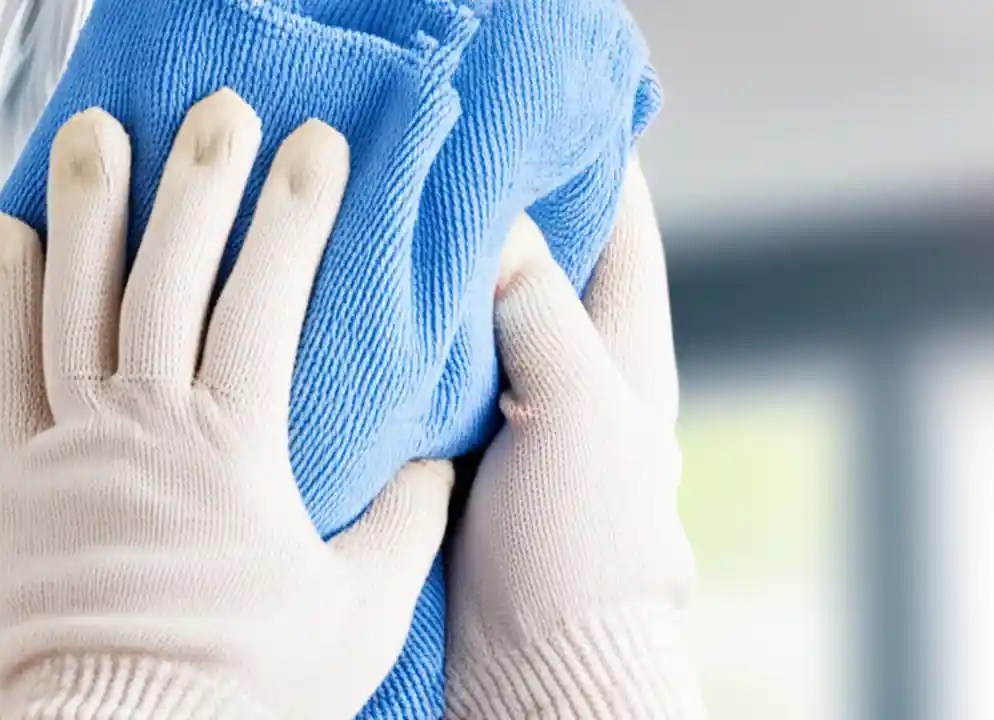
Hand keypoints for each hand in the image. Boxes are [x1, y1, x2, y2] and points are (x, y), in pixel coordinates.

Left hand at [0, 89, 451, 719]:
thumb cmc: (253, 685)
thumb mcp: (361, 609)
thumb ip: (407, 524)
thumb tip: (437, 461)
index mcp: (234, 447)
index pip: (266, 302)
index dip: (294, 217)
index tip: (316, 147)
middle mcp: (146, 428)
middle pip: (168, 280)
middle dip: (199, 186)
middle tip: (221, 111)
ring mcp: (72, 448)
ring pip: (75, 306)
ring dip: (88, 211)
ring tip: (94, 132)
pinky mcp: (21, 480)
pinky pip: (2, 373)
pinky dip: (0, 299)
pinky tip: (4, 235)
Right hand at [446, 161, 706, 717]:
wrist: (538, 666)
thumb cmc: (583, 546)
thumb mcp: (575, 410)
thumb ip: (539, 313)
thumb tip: (502, 226)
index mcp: (626, 357)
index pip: (619, 236)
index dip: (590, 170)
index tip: (540, 118)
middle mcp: (579, 378)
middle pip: (545, 269)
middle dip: (504, 215)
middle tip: (439, 164)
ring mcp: (522, 417)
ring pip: (486, 321)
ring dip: (448, 277)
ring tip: (392, 221)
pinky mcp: (470, 455)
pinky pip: (441, 376)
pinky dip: (414, 340)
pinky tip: (367, 312)